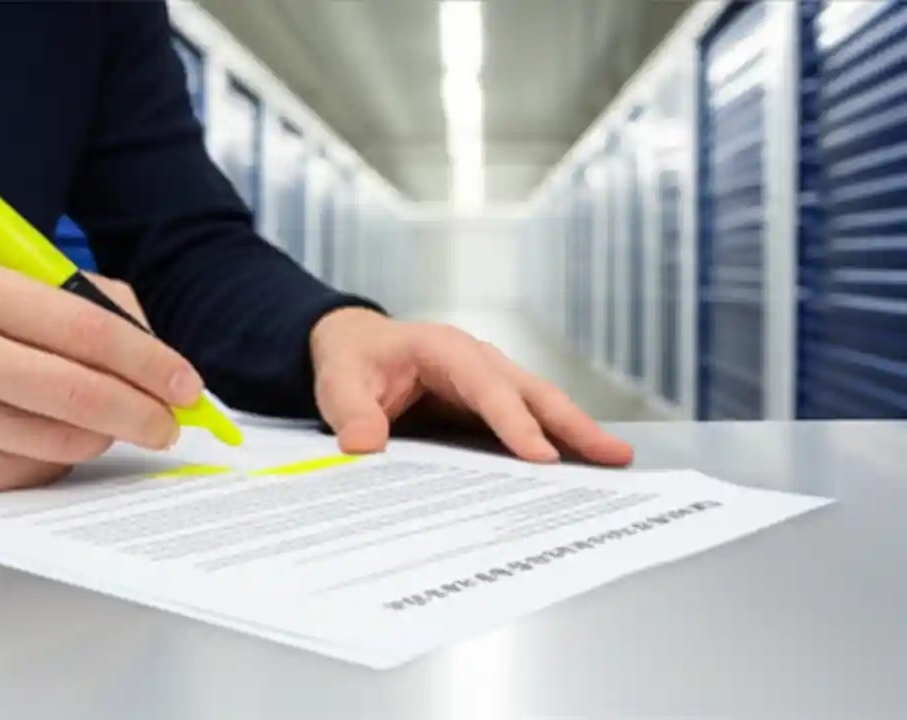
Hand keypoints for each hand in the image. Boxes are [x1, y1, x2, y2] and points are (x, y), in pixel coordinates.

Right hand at [0, 262, 202, 494]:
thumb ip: (75, 304)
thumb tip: (155, 348)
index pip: (87, 328)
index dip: (150, 360)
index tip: (187, 383)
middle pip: (81, 392)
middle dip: (144, 413)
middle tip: (170, 423)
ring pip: (63, 439)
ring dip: (101, 436)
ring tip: (101, 422)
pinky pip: (31, 470)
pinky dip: (54, 457)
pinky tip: (36, 437)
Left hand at [309, 308, 633, 465]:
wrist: (354, 346)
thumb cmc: (352, 361)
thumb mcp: (339, 384)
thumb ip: (352, 412)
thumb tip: (364, 445)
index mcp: (444, 350)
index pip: (488, 388)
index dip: (515, 423)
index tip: (542, 458)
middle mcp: (477, 361)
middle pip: (533, 392)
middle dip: (574, 424)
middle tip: (614, 456)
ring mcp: (488, 381)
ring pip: (539, 405)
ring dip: (576, 433)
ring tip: (616, 463)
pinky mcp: (488, 404)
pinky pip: (526, 421)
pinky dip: (554, 441)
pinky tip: (577, 470)